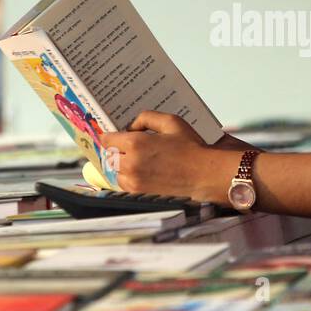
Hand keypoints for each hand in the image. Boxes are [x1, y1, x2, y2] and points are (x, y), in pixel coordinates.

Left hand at [98, 111, 236, 203]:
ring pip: (115, 170)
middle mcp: (130, 163)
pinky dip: (128, 177)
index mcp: (135, 143)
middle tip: (129, 147)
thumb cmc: (191, 149)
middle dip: (117, 149)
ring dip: (121, 164)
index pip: (106, 139)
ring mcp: (133, 180)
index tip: (114, 136)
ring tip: (138, 160)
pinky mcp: (139, 193)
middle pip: (109, 155)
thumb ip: (146, 118)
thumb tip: (132, 126)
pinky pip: (123, 183)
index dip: (110, 136)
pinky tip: (142, 171)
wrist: (204, 175)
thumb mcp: (170, 122)